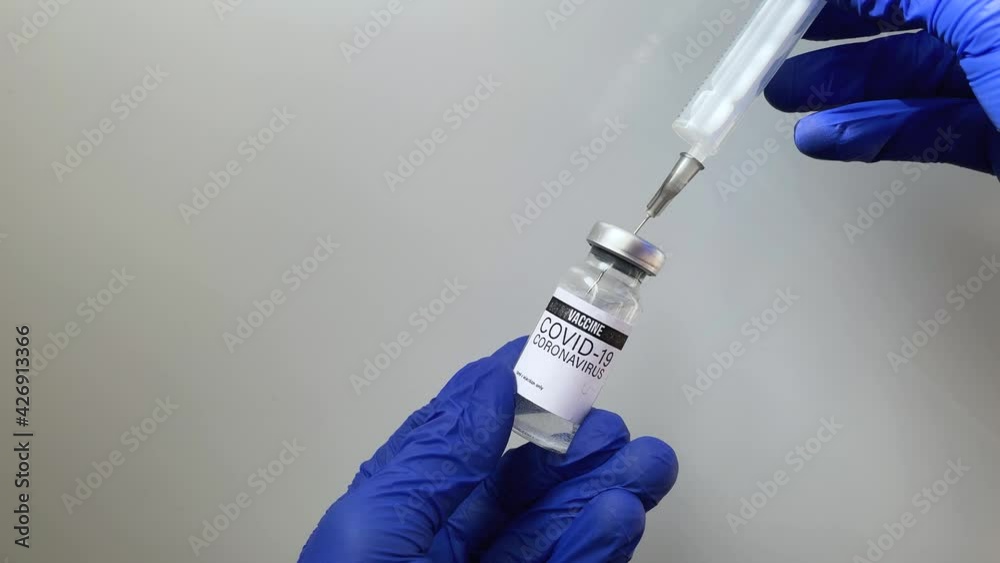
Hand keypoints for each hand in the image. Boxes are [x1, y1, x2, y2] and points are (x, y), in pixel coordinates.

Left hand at [298, 337, 677, 562]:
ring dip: (600, 491)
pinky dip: (596, 545)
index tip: (549, 358)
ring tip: (647, 460)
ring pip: (551, 531)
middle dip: (571, 447)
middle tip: (613, 420)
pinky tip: (620, 512)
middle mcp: (438, 554)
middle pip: (516, 486)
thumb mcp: (381, 532)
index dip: (502, 398)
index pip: (456, 444)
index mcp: (393, 521)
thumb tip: (489, 381)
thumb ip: (439, 458)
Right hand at [765, 0, 999, 176]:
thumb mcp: (988, 16)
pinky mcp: (996, 139)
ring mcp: (997, 88)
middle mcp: (997, 34)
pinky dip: (871, 135)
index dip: (845, 0)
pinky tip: (823, 136)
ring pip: (907, 87)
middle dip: (835, 39)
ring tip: (784, 97)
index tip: (790, 9)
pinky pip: (925, 134)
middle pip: (905, 25)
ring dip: (838, 93)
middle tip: (780, 49)